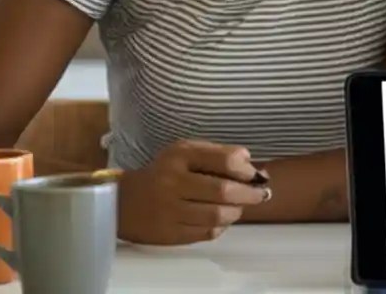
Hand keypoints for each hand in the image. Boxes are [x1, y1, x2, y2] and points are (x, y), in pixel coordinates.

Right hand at [115, 140, 271, 244]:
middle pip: (224, 191)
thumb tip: (252, 164)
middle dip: (249, 194)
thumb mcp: (186, 152)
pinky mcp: (170, 233)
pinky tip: (221, 219)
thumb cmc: (165, 172)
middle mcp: (173, 182)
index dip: (246, 169)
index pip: (224, 160)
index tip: (255, 174)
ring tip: (239, 207)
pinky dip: (221, 226)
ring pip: (218, 215)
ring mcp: (170, 210)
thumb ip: (218, 154)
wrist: (124, 201)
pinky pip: (207, 233)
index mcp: (180, 156)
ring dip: (237, 212)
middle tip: (261, 195)